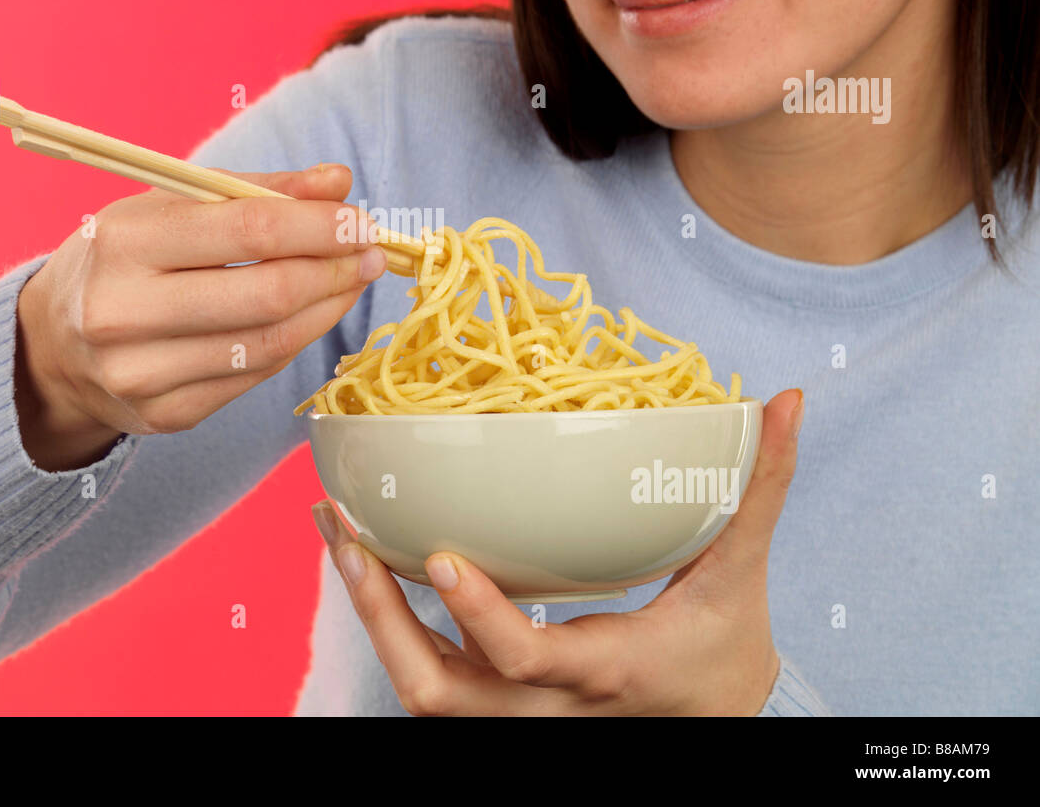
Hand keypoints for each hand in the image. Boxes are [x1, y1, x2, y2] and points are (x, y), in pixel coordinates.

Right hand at [15, 163, 385, 471]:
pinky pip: (255, 377)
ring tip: (353, 280)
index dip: (318, 226)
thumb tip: (339, 182)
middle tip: (370, 252)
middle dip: (335, 270)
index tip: (360, 219)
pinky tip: (309, 316)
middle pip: (267, 295)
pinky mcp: (164, 415)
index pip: (247, 231)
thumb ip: (257, 190)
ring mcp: (141, 375)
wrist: (53, 344)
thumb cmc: (123, 258)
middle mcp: (123, 313)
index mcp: (123, 244)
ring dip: (328, 309)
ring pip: (270, 344)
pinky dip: (294, 342)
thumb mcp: (170, 205)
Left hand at [310, 388, 803, 715]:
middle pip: (440, 692)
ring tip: (340, 532)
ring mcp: (513, 713)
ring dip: (371, 613)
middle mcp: (545, 708)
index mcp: (606, 672)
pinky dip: (391, 618)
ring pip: (421, 689)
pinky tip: (369, 554)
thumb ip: (760, 488)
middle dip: (380, 617)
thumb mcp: (741, 573)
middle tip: (348, 533)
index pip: (530, 661)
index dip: (483, 618)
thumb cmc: (722, 650)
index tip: (444, 555)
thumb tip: (786, 401)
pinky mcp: (496, 702)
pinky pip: (429, 672)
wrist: (712, 724)